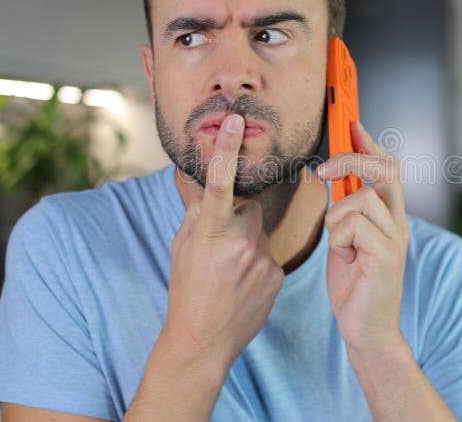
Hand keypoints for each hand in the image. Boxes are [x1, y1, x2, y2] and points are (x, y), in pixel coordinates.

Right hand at [162, 114, 283, 371]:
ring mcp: (263, 258)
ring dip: (247, 241)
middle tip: (221, 244)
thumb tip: (202, 181)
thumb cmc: (187, 290)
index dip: (226, 149)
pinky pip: (270, 253)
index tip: (235, 120)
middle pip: (249, 207)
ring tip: (230, 270)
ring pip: (259, 231)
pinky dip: (258, 262)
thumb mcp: (183, 246)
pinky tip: (243, 283)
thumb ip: (196, 212)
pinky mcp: (278, 273)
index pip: (220, 183)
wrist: (203, 340)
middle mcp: (240, 241)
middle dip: (238, 216)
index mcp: (210, 232)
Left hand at [317, 121, 409, 354]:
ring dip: (336, 220)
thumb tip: (334, 177)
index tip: (352, 122)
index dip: (370, 142)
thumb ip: (346, 209)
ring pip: (359, 198)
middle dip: (353, 157)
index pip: (388, 167)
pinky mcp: (389, 255)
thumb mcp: (346, 239)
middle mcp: (399, 222)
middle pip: (385, 169)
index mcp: (390, 216)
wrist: (366, 331)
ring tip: (342, 248)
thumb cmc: (355, 285)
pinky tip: (348, 260)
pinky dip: (340, 240)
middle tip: (325, 169)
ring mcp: (397, 238)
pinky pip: (354, 224)